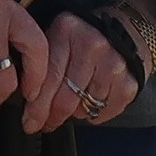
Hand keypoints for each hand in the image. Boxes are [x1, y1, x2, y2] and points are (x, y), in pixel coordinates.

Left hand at [25, 13, 136, 133]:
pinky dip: (93, 115)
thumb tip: (26, 100)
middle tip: (42, 125)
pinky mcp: (129, 83)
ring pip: (83, 108)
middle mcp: (92, 46)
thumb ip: (43, 61)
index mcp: (68, 31)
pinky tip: (88, 106)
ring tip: (68, 109)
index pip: (48, 77)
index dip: (36, 105)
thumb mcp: (58, 37)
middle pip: (65, 97)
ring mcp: (114, 65)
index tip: (28, 121)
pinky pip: (103, 113)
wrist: (125, 30)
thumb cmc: (82, 38)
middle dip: (50, 117)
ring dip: (72, 115)